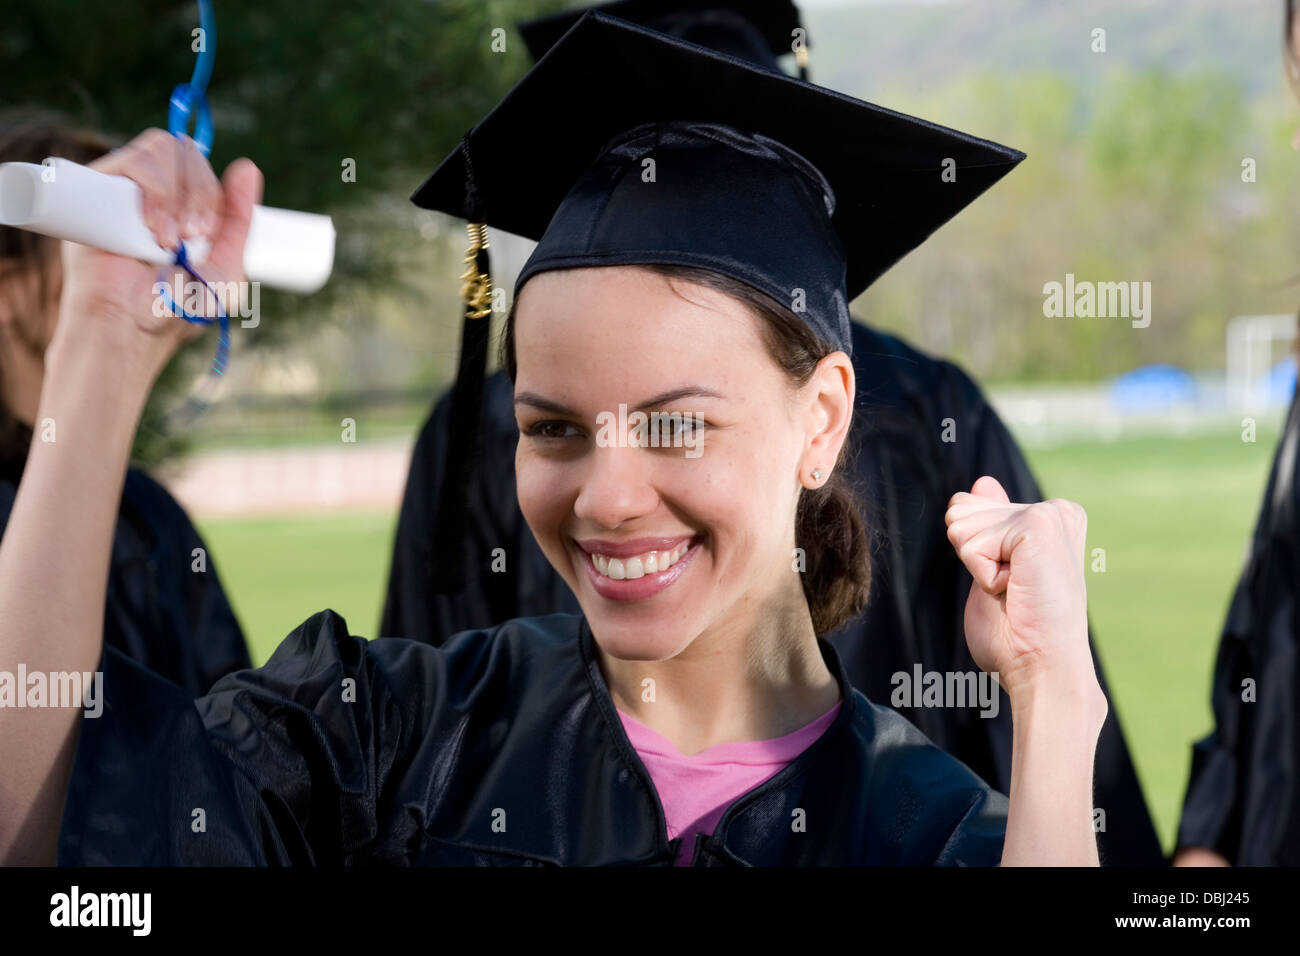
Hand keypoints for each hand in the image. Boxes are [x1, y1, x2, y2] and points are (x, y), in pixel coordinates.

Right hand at [51, 128, 262, 380]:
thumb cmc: (177, 308)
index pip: (203, 167)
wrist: (133, 326)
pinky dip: (156, 192)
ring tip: (167, 241)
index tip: (206, 234)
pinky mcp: (96, 189)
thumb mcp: (227, 268)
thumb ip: (239, 221)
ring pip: (163, 149)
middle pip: (187, 152)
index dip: (212, 194)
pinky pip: (136, 160)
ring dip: (176, 197)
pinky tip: (153, 230)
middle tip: (190, 238)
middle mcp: (152, 191)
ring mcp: (123, 188)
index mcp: (182, 205)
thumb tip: (248, 166)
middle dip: (200, 195)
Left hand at [944, 476, 1102, 709]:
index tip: (1010, 584)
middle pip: (961, 511)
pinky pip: (971, 544)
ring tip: (1015, 592)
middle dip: (972, 557)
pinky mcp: (1037, 525)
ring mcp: (1049, 514)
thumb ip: (988, 526)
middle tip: (1011, 590)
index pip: (969, 508)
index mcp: (1051, 517)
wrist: (1043, 667)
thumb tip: (982, 482)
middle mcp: (1055, 510)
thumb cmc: (1017, 635)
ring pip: (961, 525)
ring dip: (977, 569)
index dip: (973, 554)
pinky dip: (982, 575)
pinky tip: (1015, 590)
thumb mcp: (992, 570)